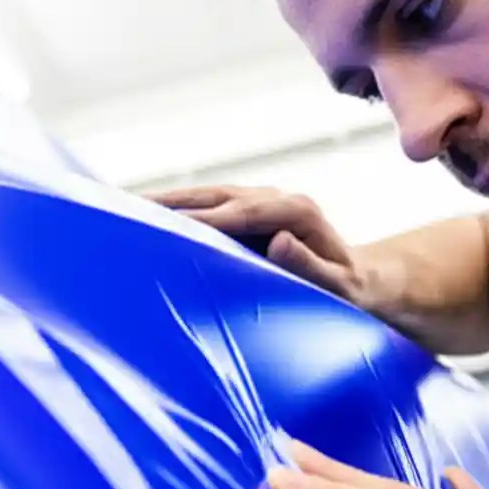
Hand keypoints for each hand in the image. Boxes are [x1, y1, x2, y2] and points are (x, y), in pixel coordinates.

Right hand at [150, 186, 385, 310]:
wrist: (362, 281)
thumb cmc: (352, 292)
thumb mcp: (340, 287)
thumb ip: (313, 267)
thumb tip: (279, 243)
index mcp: (297, 212)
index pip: (240, 212)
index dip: (202, 216)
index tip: (166, 222)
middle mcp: (277, 199)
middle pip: (216, 195)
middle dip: (174, 200)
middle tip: (129, 206)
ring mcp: (262, 202)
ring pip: (208, 196)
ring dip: (170, 201)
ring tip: (126, 208)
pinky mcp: (251, 212)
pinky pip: (210, 206)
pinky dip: (180, 209)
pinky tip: (150, 217)